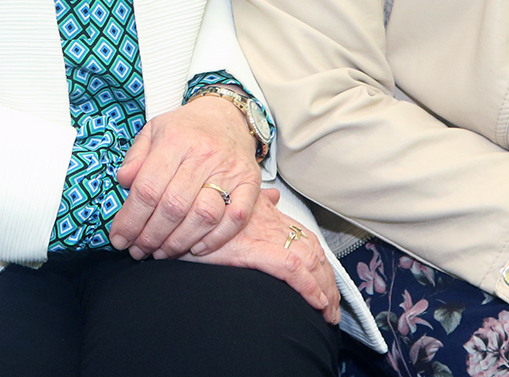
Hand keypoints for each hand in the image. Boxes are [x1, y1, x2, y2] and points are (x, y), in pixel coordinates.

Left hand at [110, 95, 260, 260]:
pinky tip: (196, 248)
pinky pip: (235, 218)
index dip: (130, 219)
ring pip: (203, 216)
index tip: (119, 238)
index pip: (148, 188)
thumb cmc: (185, 128)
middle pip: (173, 206)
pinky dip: (216, 239)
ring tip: (161, 252)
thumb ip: (135, 157)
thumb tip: (123, 182)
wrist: (226, 115)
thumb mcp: (153, 131)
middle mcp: (203, 154)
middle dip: (151, 236)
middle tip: (138, 251)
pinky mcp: (250, 183)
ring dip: (179, 242)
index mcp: (175, 140)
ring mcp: (230, 169)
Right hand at [183, 188, 340, 323]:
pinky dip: (309, 286)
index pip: (305, 238)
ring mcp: (264, 234)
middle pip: (313, 252)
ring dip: (325, 290)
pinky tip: (316, 303)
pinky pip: (292, 268)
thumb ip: (254, 201)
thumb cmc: (200, 215)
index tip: (325, 285)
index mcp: (268, 214)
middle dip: (328, 282)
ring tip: (327, 313)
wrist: (177, 218)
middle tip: (331, 308)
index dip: (320, 263)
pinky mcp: (254, 248)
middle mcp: (271, 223)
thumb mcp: (228, 203)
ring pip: (310, 261)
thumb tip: (273, 195)